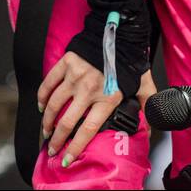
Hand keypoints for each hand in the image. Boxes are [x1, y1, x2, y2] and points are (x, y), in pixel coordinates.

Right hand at [37, 50, 156, 166]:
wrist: (121, 31)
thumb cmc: (131, 59)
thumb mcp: (143, 84)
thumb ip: (146, 106)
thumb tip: (148, 128)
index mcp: (107, 97)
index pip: (88, 130)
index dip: (76, 147)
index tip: (68, 158)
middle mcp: (89, 89)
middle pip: (67, 122)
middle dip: (56, 140)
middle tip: (52, 148)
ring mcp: (76, 76)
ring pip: (54, 105)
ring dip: (47, 121)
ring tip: (46, 130)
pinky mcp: (67, 63)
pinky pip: (49, 83)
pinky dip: (42, 96)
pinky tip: (42, 105)